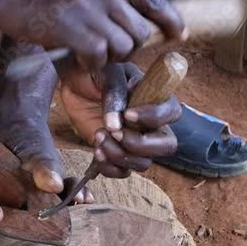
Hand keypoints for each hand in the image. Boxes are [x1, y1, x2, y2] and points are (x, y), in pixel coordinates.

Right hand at [0, 0, 185, 70]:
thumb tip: (133, 7)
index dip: (170, 22)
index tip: (177, 36)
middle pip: (141, 30)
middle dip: (130, 46)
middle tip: (108, 50)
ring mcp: (91, 7)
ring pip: (124, 46)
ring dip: (109, 57)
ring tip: (88, 51)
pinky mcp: (74, 29)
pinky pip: (100, 57)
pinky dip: (90, 63)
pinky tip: (75, 56)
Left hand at [60, 62, 181, 176]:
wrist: (75, 84)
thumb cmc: (96, 73)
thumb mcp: (107, 74)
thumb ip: (115, 94)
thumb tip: (116, 124)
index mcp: (156, 98)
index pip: (171, 112)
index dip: (153, 117)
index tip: (128, 114)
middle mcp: (152, 124)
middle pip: (166, 146)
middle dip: (141, 145)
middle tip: (115, 133)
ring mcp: (136, 141)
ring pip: (144, 162)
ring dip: (120, 155)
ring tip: (98, 136)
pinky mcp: (119, 154)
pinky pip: (124, 172)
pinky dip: (110, 168)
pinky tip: (97, 153)